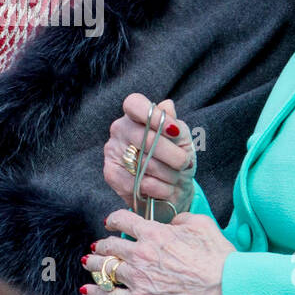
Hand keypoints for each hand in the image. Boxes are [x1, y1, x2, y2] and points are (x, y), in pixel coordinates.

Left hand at [81, 209, 233, 294]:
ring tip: (90, 263)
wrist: (225, 289)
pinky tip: (87, 288)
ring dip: (95, 264)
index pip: (122, 220)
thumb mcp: (201, 224)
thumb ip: (180, 219)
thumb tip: (171, 223)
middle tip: (99, 246)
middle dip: (101, 244)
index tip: (111, 222)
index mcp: (154, 233)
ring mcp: (138, 278)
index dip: (113, 219)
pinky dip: (95, 291)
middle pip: (109, 246)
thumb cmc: (217, 258)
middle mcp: (141, 254)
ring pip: (105, 268)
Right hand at [102, 94, 195, 212]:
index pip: (134, 104)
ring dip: (168, 174)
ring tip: (174, 178)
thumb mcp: (182, 140)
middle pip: (145, 138)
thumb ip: (175, 124)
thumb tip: (167, 106)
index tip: (174, 131)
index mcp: (136, 116)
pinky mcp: (111, 174)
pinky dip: (159, 188)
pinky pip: (139, 182)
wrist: (174, 190)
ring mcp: (113, 151)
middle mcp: (120, 129)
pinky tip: (165, 189)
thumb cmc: (176, 160)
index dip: (154, 116)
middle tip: (184, 163)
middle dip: (172, 155)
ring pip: (145, 163)